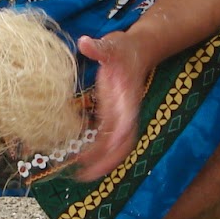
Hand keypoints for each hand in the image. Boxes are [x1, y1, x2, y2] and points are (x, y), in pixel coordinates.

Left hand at [70, 31, 151, 181]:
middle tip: (88, 174)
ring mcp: (120, 115)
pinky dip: (95, 150)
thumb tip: (85, 43)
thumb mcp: (113, 45)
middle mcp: (126, 110)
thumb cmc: (125, 48)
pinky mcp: (112, 115)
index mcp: (128, 95)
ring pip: (115, 144)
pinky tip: (80, 159)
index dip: (121, 132)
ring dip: (101, 161)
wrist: (139, 50)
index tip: (111, 145)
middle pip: (123, 141)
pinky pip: (105, 137)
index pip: (128, 117)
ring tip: (82, 175)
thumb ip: (100, 47)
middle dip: (109, 160)